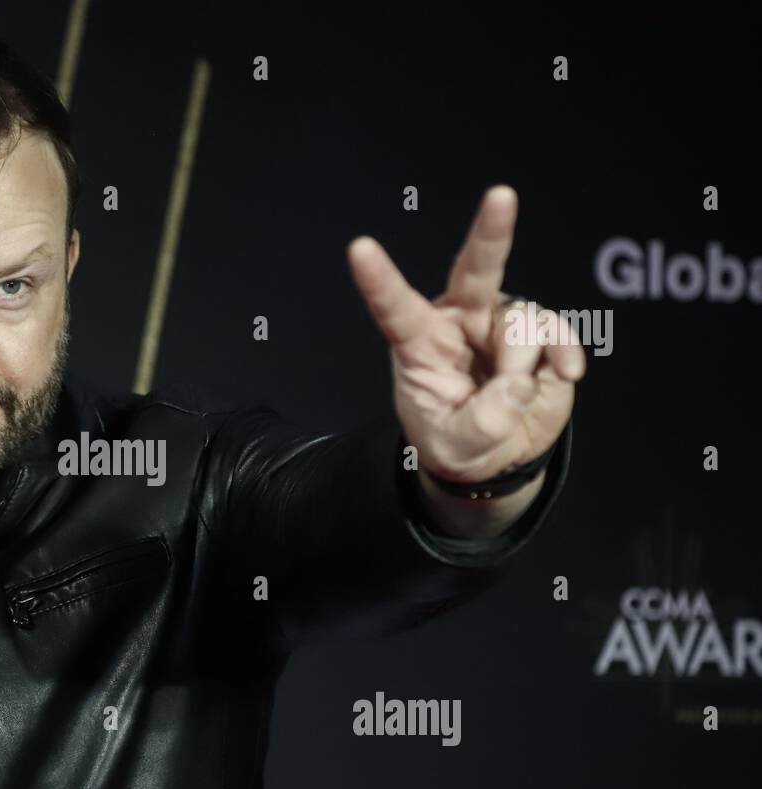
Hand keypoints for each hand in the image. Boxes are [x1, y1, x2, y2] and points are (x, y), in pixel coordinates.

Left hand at [346, 185, 584, 484]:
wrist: (494, 457)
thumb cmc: (455, 442)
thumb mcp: (454, 446)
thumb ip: (481, 423)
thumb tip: (519, 385)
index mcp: (419, 341)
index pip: (395, 307)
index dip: (379, 279)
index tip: (359, 248)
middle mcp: (460, 321)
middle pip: (475, 268)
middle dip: (491, 232)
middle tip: (501, 195)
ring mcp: (501, 324)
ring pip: (521, 322)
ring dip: (521, 364)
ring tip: (516, 395)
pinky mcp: (541, 336)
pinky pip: (557, 332)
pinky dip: (563, 356)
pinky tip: (564, 377)